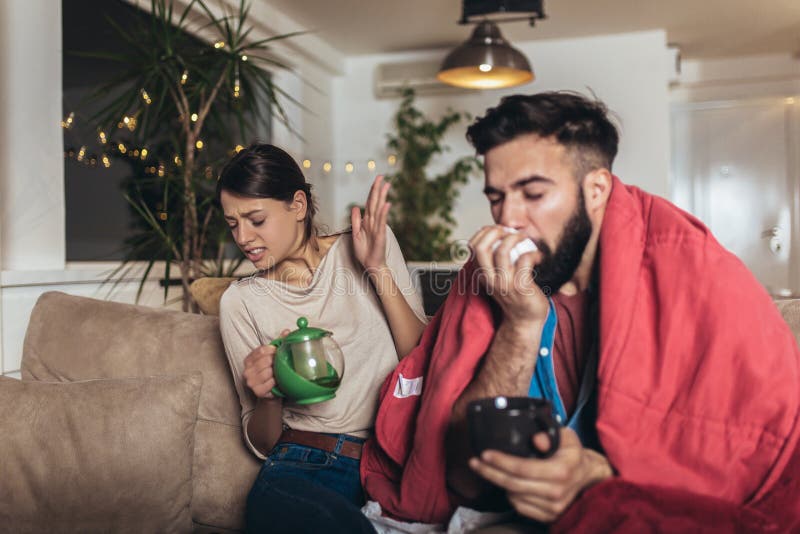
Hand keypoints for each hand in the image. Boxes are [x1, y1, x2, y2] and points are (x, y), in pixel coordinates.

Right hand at [242, 329, 289, 397]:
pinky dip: (275, 382)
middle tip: (280, 364)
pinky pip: (270, 383)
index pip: (261, 351)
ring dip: (276, 372)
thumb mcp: (273, 356)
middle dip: (275, 362)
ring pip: (268, 372)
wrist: (270, 390)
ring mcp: (251, 381)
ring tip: (279, 373)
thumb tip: (287, 332)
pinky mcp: (257, 391)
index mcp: (249, 359)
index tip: (278, 351)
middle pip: (265, 361)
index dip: (272, 350)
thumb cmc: (271, 371)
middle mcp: (247, 370)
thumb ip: (278, 343)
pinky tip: (277, 381)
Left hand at [352, 175, 390, 270]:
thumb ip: (356, 220)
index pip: (370, 203)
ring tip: (386, 185)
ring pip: (379, 209)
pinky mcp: (380, 235)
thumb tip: (356, 207)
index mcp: (367, 221)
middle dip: (378, 189)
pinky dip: (384, 213)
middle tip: (382, 176)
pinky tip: (386, 204)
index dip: (372, 191)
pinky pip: (381, 222)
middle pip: (375, 202)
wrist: (370, 264)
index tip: (377, 180)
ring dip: (382, 197)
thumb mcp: (356, 233)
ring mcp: (378, 228)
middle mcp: (373, 222)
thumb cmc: (364, 251)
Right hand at [468, 225, 547, 325]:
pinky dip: (534, 253)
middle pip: (481, 248)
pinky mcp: (521, 286)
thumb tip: (502, 236)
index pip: (472, 247)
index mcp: (482, 274)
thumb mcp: (498, 279)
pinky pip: (525, 260)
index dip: (484, 233)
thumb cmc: (514, 296)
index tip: (498, 230)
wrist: (524, 321)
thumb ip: (495, 262)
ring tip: (524, 238)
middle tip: (508, 230)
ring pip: (502, 251)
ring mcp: (504, 283)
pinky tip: (538, 256)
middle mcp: (490, 278)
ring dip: (514, 238)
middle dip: (494, 232)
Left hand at [469, 427, 612, 522]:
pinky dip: (510, 495)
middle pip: (512, 485)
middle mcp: (556, 493)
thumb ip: (550, 434)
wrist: (590, 478)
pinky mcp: (549, 517)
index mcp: (560, 471)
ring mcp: (553, 508)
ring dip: (499, 483)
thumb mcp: (566, 437)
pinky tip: (507, 484)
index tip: (484, 454)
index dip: (500, 461)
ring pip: (514, 497)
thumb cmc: (573, 454)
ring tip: (491, 470)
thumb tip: (535, 439)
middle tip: (475, 463)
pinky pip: (520, 508)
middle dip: (490, 473)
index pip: (522, 468)